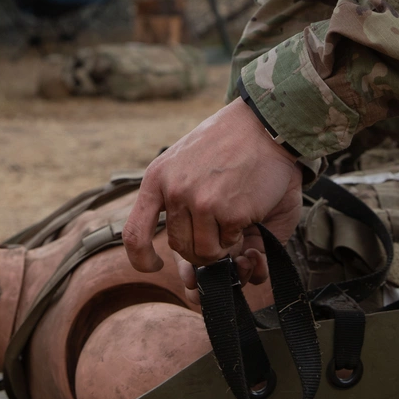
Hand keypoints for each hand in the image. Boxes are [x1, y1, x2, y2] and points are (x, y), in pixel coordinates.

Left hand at [122, 97, 303, 273]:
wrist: (264, 124)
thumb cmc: (230, 147)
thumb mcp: (187, 165)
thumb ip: (179, 209)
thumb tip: (188, 273)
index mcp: (158, 178)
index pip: (134, 233)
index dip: (142, 258)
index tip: (155, 265)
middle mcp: (174, 190)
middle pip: (180, 247)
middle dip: (202, 248)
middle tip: (222, 229)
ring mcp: (201, 202)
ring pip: (205, 252)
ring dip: (223, 244)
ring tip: (234, 216)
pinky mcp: (228, 211)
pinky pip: (230, 245)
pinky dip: (242, 236)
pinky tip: (248, 210)